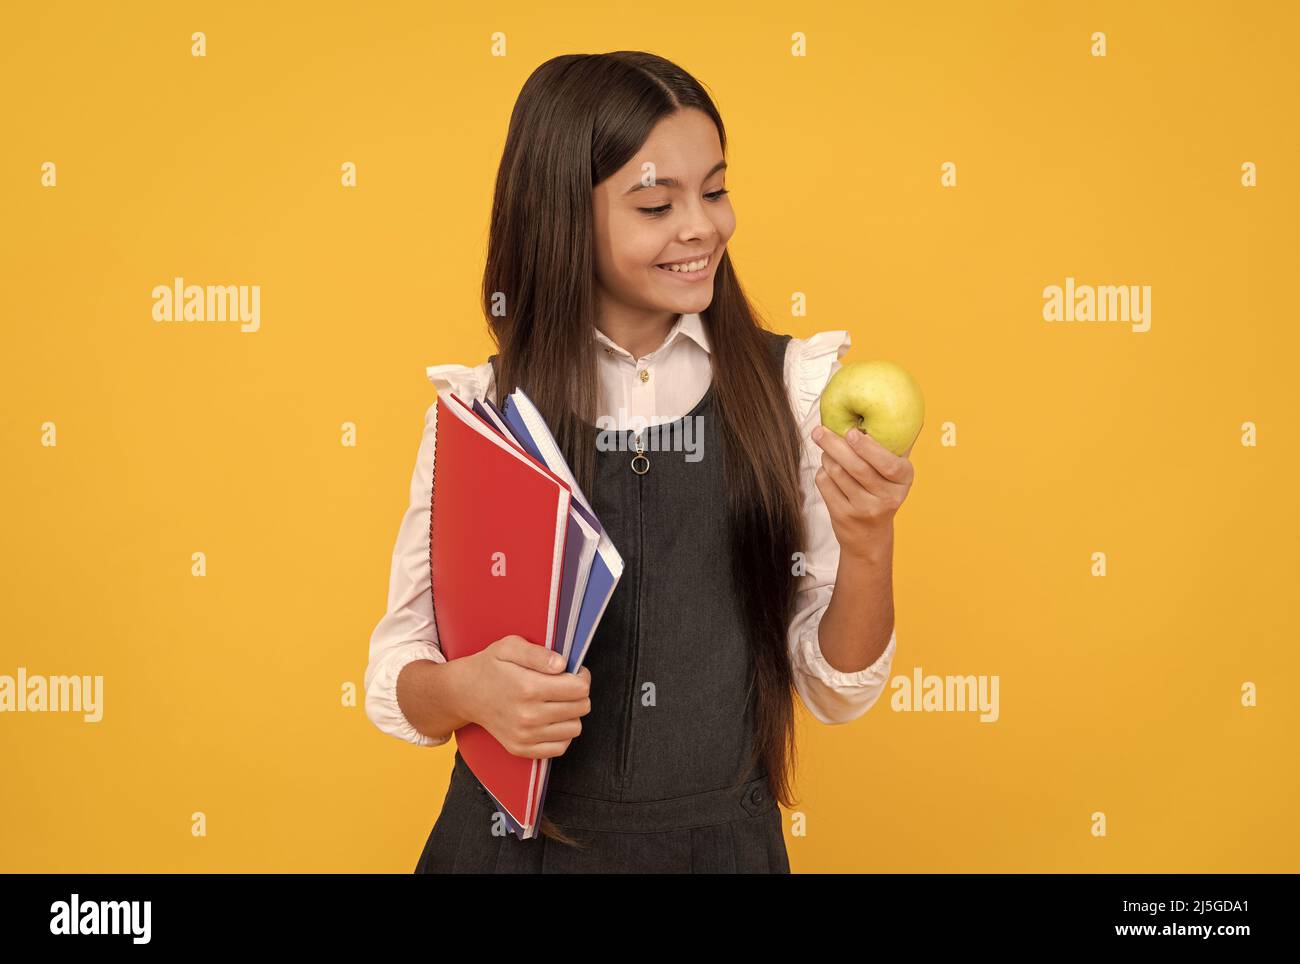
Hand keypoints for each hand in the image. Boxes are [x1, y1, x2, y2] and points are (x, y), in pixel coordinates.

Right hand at [460, 635, 591, 759]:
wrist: (465, 693)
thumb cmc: (490, 667)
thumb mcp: (510, 646)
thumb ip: (538, 653)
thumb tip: (562, 664)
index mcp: (528, 687)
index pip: (579, 688)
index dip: (582, 677)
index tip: (573, 672)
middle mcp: (528, 716)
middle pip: (581, 708)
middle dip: (579, 693)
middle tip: (565, 685)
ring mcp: (524, 736)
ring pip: (575, 728)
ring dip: (571, 714)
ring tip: (556, 702)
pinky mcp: (521, 749)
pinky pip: (560, 747)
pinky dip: (561, 733)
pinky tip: (550, 719)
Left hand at [812, 424, 916, 560]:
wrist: (869, 536)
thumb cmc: (883, 493)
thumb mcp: (896, 474)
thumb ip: (899, 446)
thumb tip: (911, 414)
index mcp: (903, 481)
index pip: (889, 464)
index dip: (868, 448)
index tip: (851, 432)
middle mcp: (887, 498)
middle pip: (857, 467)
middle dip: (835, 445)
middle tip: (820, 430)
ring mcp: (864, 509)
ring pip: (838, 474)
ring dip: (827, 457)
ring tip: (825, 448)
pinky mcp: (844, 516)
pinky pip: (826, 485)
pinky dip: (823, 472)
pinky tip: (826, 468)